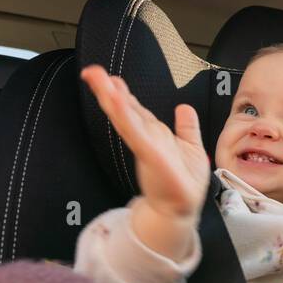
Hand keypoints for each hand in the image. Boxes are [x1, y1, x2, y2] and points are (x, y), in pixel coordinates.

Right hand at [81, 65, 209, 221]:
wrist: (180, 210)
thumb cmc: (184, 183)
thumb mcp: (191, 148)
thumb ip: (187, 127)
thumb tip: (184, 107)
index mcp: (154, 134)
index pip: (134, 108)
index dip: (121, 92)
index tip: (107, 76)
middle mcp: (147, 137)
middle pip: (125, 108)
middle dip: (108, 89)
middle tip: (91, 72)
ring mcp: (146, 145)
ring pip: (126, 117)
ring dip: (112, 99)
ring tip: (99, 81)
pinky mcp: (150, 154)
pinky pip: (137, 133)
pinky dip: (126, 117)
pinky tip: (117, 104)